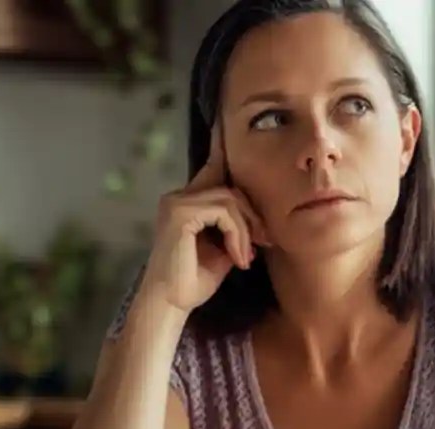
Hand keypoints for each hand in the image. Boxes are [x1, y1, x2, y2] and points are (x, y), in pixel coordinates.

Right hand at [142, 123, 268, 312]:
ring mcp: (176, 202)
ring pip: (230, 199)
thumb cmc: (194, 282)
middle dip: (253, 214)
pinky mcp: (179, 213)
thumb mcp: (225, 249)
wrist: (170, 305)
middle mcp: (179, 196)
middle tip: (264, 242)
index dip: (222, 141)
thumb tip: (259, 219)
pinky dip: (237, 235)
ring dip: (247, 230)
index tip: (227, 116)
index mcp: (188, 201)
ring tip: (247, 257)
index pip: (213, 165)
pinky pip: (223, 210)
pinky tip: (238, 258)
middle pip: (232, 186)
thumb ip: (237, 227)